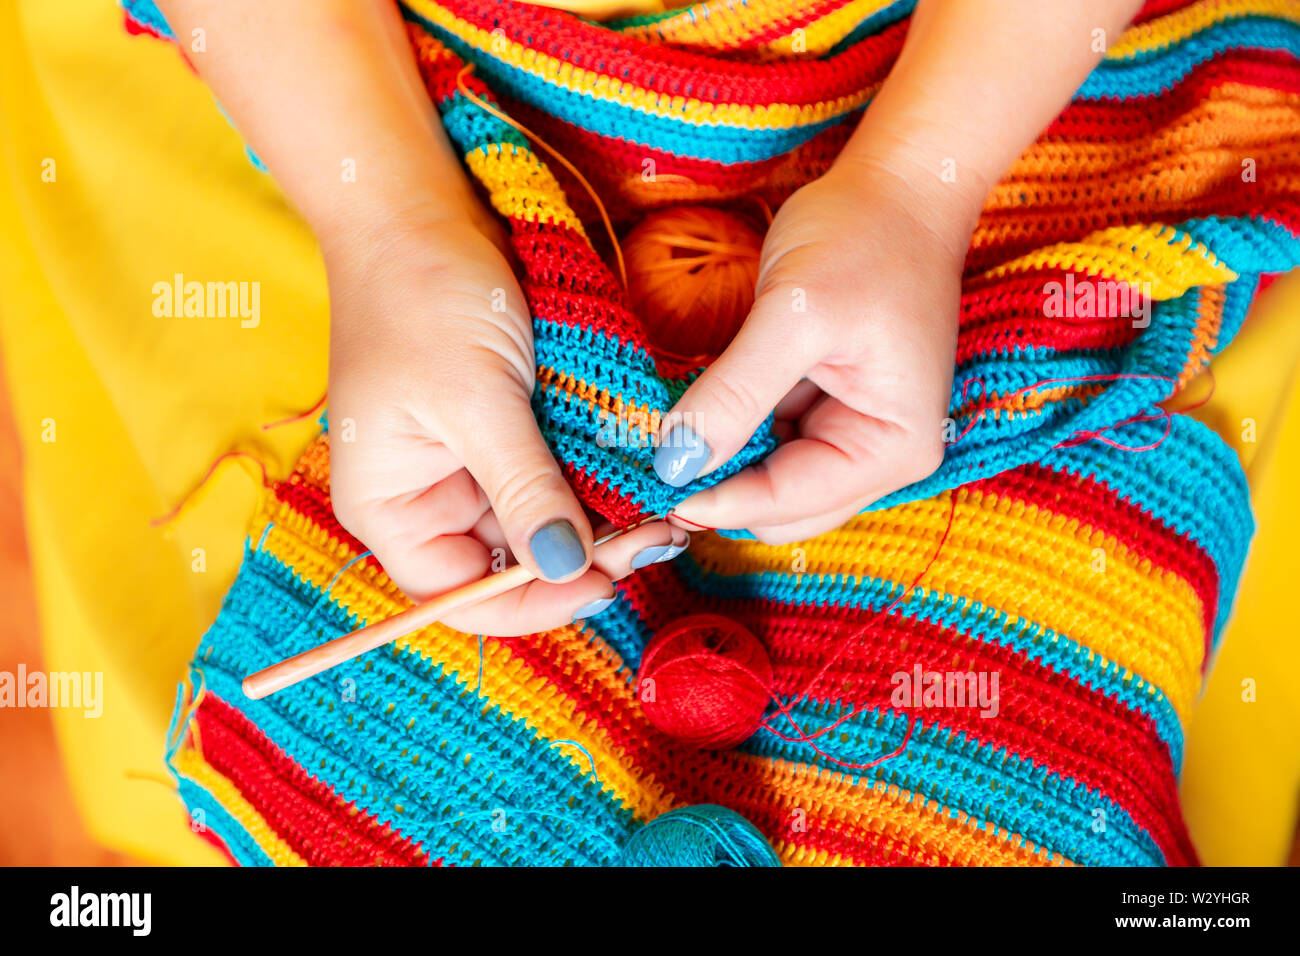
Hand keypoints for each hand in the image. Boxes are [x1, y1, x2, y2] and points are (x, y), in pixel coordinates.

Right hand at [325, 215, 685, 633]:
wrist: (418, 209)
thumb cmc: (422, 297)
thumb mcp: (476, 401)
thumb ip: (523, 490)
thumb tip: (565, 568)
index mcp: (391, 506)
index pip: (457, 594)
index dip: (529, 602)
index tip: (601, 584)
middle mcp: (426, 498)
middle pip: (506, 565)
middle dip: (577, 561)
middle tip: (650, 539)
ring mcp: (467, 465)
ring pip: (539, 524)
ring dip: (596, 525)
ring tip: (658, 513)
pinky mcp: (502, 433)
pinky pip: (551, 479)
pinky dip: (591, 484)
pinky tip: (638, 480)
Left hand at [654, 161, 963, 543]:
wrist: (895, 187)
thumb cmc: (863, 238)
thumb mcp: (795, 314)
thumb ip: (736, 393)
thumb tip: (674, 463)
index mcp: (892, 447)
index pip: (789, 505)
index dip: (717, 502)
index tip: (649, 487)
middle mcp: (878, 456)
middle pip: (778, 511)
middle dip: (718, 491)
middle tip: (647, 462)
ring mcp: (850, 434)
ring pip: (764, 483)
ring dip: (717, 463)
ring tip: (664, 430)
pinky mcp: (822, 409)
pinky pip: (764, 444)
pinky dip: (727, 433)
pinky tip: (693, 407)